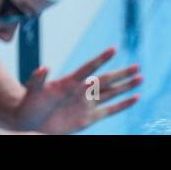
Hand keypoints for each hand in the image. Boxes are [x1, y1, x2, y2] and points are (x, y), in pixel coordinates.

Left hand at [12, 47, 140, 133]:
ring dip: (126, 86)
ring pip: (111, 93)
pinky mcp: (89, 118)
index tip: (113, 49)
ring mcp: (86, 104)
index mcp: (69, 82)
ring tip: (140, 77)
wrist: (30, 120)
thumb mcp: (32, 90)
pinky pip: (110, 110)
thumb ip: (38, 79)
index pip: (88, 68)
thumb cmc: (30, 103)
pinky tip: (135, 97)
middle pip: (106, 80)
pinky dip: (123, 104)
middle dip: (121, 74)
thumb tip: (44, 68)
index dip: (100, 59)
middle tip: (137, 66)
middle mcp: (81, 91)